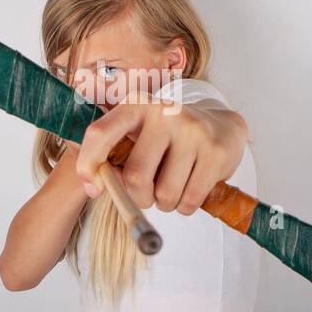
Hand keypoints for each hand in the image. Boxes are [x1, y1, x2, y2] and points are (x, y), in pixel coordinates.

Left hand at [74, 97, 248, 214]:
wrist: (222, 128)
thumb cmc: (169, 141)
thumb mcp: (140, 137)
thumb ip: (114, 158)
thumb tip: (95, 187)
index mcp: (137, 105)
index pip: (100, 133)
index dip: (89, 165)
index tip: (94, 188)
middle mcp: (164, 112)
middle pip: (136, 176)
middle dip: (139, 198)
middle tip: (147, 195)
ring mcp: (192, 130)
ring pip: (165, 194)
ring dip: (165, 204)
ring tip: (172, 189)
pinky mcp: (215, 151)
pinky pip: (190, 200)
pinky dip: (185, 206)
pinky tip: (189, 190)